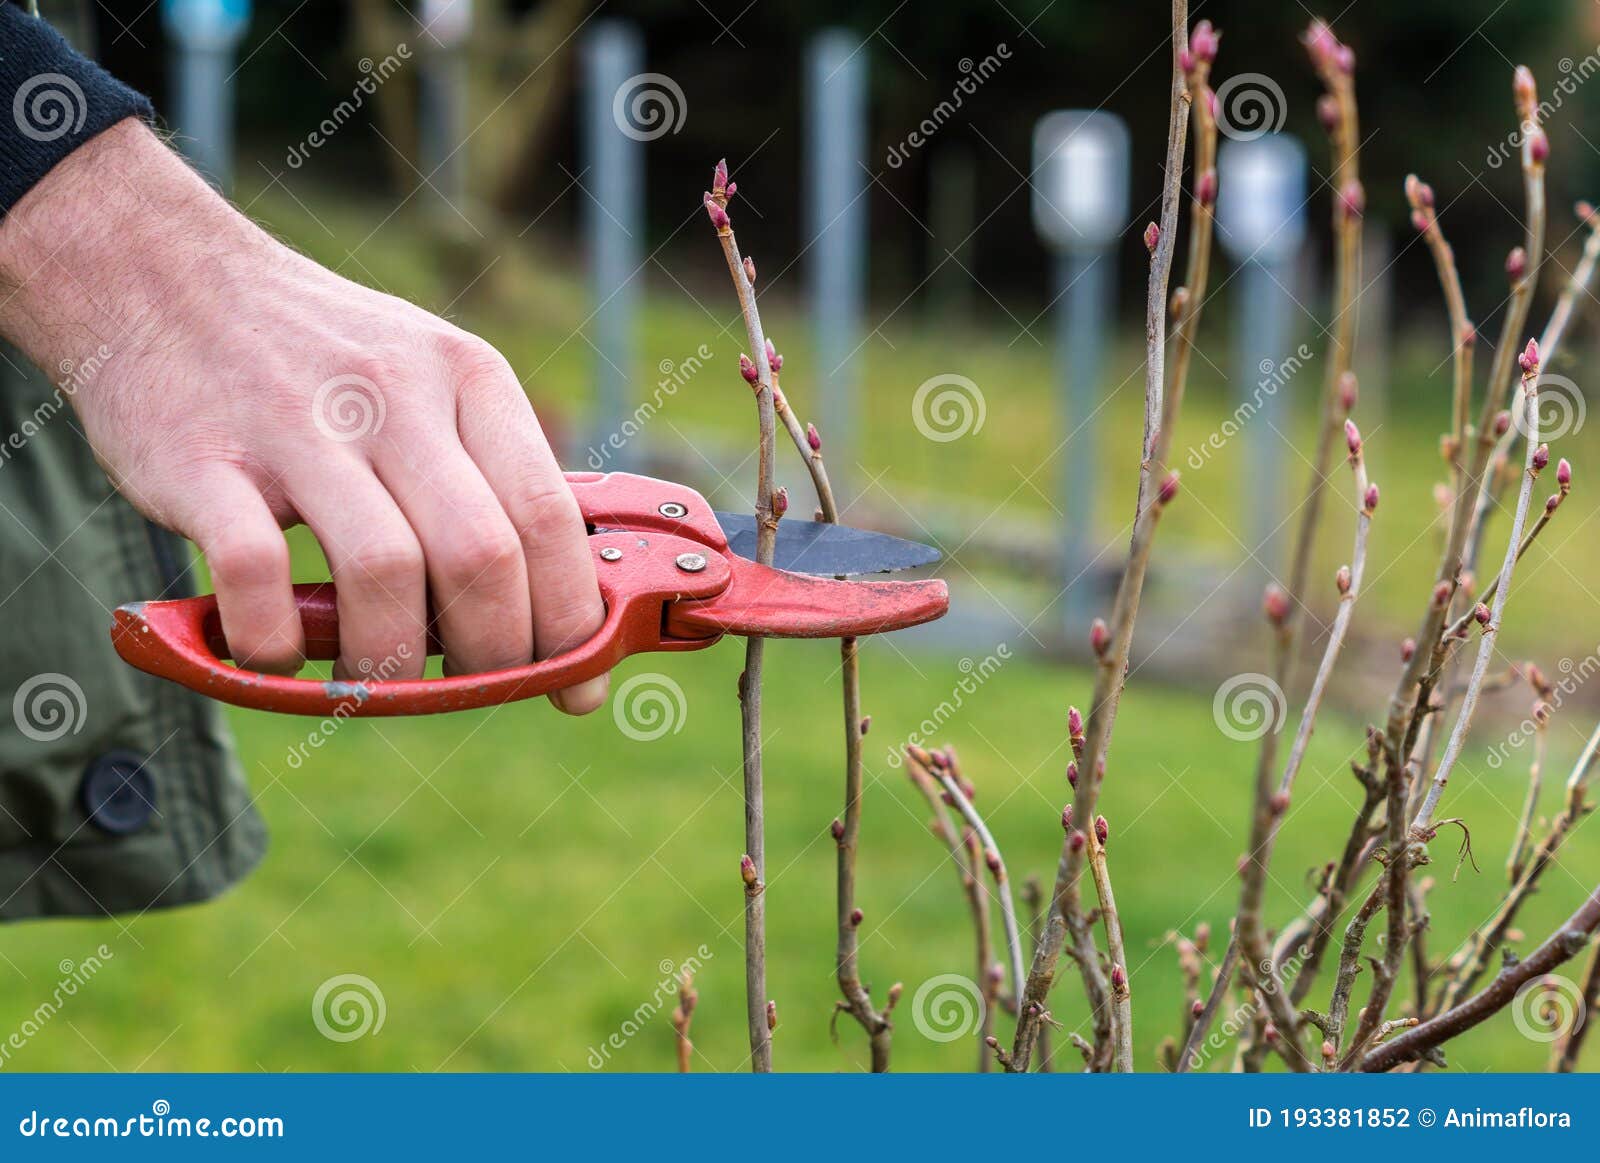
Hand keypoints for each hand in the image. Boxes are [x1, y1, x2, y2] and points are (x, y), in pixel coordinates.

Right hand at [0, 119, 607, 712]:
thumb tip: (555, 606)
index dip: (572, 617)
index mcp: (469, 378)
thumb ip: (488, 476)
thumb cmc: (320, 360)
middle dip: (493, 654)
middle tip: (473, 689)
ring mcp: (299, 425)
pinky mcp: (204, 460)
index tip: (575, 684)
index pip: (550, 517)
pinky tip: (278, 652)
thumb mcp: (429, 377)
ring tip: (377, 681)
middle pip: (481, 555)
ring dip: (391, 660)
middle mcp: (396, 394)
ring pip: (384, 572)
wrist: (159, 278)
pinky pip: (258, 574)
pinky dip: (276, 639)